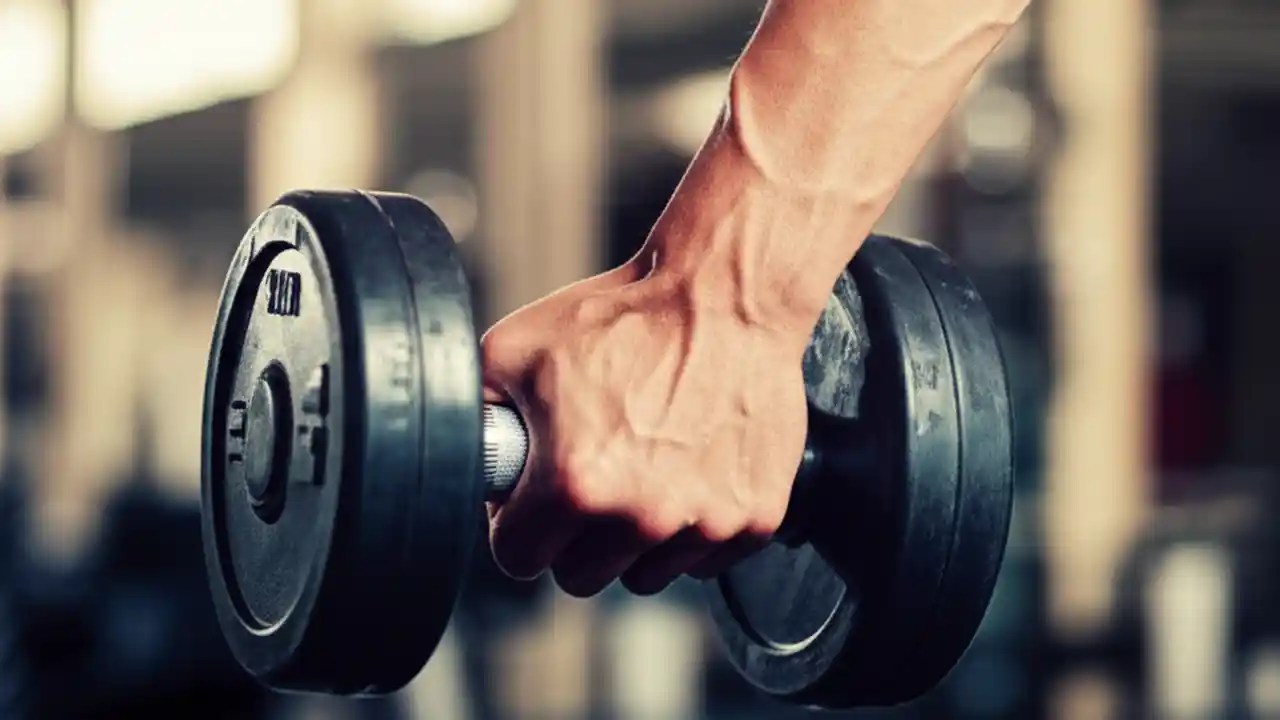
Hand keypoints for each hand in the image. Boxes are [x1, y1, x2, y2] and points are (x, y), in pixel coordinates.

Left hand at [480, 257, 811, 596]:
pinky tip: (691, 472)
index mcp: (574, 483)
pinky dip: (694, 528)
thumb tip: (466, 451)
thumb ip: (480, 412)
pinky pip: (705, 559)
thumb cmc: (628, 314)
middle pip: (580, 578)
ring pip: (644, 576)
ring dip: (635, 539)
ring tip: (645, 470)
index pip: (518, 558)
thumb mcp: (517, 348)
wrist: (726, 293)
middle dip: (575, 538)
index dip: (519, 525)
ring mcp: (702, 521)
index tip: (535, 501)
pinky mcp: (752, 519)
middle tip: (592, 481)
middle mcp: (639, 514)